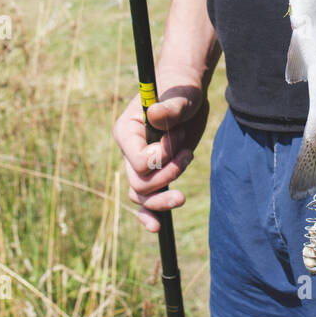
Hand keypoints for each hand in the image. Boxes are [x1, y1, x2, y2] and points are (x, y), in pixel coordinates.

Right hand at [112, 71, 209, 231]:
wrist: (188, 93)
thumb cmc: (180, 89)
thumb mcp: (179, 95)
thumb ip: (169, 108)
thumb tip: (156, 114)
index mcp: (127, 131)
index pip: (137, 162)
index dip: (160, 158)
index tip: (176, 136)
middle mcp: (129, 151)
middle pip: (139, 183)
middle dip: (166, 176)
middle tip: (187, 153)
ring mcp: (142, 164)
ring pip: (141, 196)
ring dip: (164, 199)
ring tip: (183, 193)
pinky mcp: (156, 173)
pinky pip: (146, 201)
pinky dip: (151, 215)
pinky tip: (156, 228)